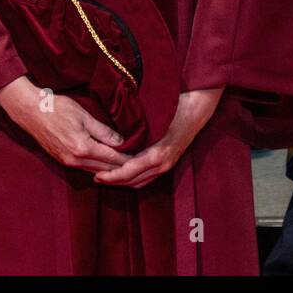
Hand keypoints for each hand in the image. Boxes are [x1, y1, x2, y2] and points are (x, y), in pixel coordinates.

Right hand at [0, 76, 128, 172]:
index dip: (128, 159)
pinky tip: (106, 166)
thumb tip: (121, 141)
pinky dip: (98, 168)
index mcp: (83, 148)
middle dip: (122, 168)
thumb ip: (103, 131)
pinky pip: (84, 168)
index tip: (141, 159)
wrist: (30, 111)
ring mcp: (67, 162)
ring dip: (110, 171)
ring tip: (126, 168)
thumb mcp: (84, 116)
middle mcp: (75, 160)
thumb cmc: (57, 108)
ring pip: (95, 171)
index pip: (112, 158)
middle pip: (105, 169)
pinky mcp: (62, 160)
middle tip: (138, 166)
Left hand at [94, 87, 222, 187]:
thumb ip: (134, 133)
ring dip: (124, 182)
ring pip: (140, 182)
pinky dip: (134, 179)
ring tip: (108, 177)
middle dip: (114, 181)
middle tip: (97, 177)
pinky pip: (148, 178)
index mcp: (156, 155)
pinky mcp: (169, 164)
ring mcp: (167, 166)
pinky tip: (124, 173)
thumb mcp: (151, 120)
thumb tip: (112, 141)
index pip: (128, 173)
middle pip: (133, 181)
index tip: (97, 175)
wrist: (196, 110)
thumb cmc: (172, 110)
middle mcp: (162, 164)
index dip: (111, 176)